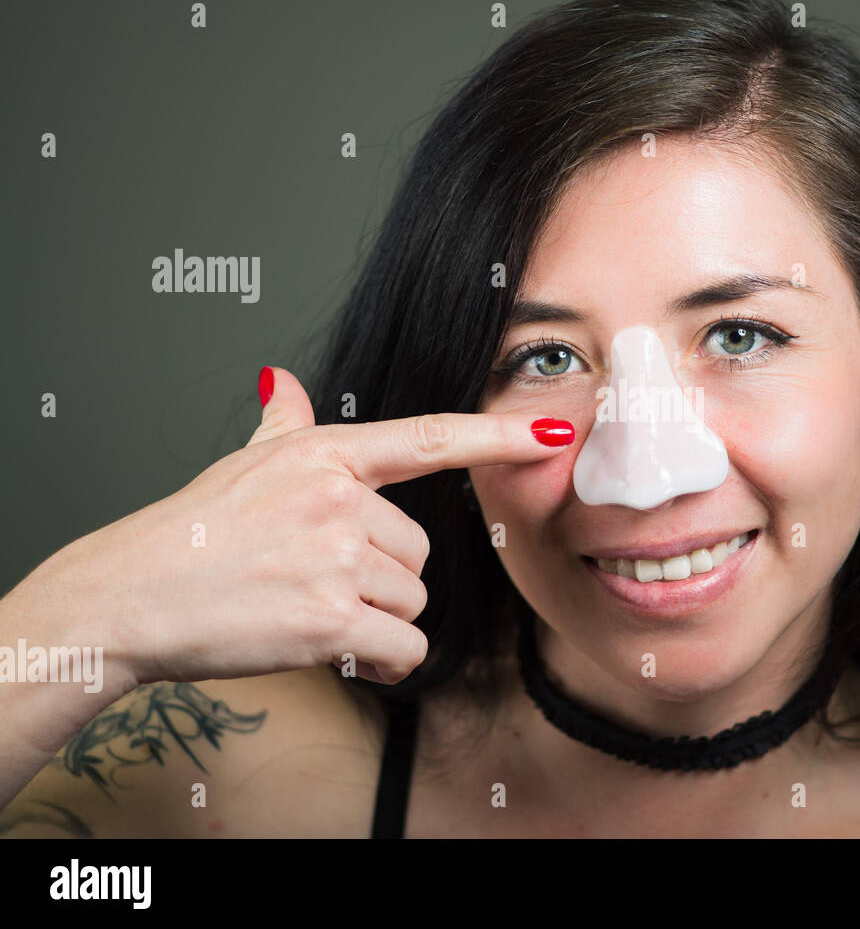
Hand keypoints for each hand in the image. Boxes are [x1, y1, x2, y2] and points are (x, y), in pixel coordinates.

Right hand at [54, 367, 569, 686]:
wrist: (128, 598)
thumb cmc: (186, 534)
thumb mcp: (238, 465)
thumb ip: (279, 421)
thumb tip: (276, 378)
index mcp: (323, 456)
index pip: (429, 438)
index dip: (499, 432)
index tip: (554, 429)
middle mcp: (337, 499)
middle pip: (420, 551)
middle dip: (382, 578)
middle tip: (316, 582)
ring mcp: (336, 557)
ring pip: (412, 600)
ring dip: (376, 619)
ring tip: (308, 610)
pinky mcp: (332, 617)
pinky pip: (404, 646)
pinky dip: (381, 658)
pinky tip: (335, 648)